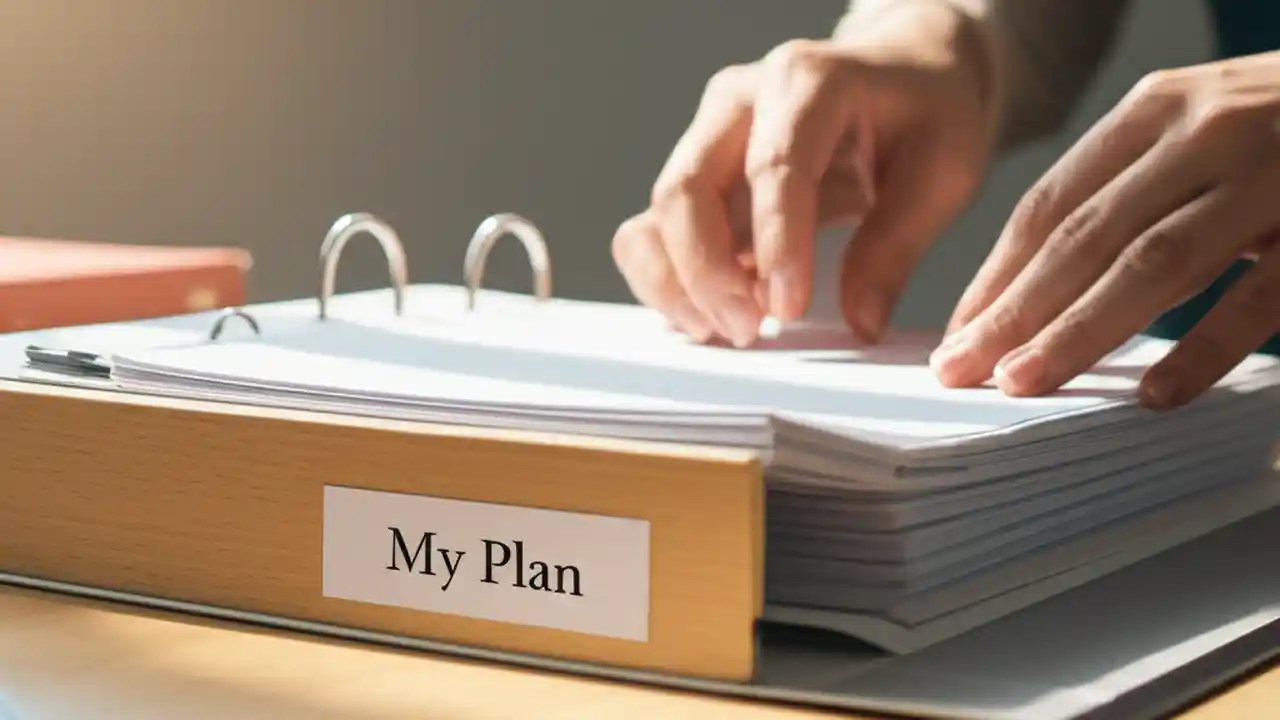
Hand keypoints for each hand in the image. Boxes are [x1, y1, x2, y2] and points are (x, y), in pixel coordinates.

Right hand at [612, 4, 991, 346]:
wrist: (906, 71)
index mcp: (807, 82)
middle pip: (686, 190)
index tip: (788, 309)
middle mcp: (739, 102)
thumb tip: (860, 321)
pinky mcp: (697, 176)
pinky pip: (653, 231)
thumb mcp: (944, 170)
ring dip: (678, 283)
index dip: (776, 245)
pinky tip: (712, 315)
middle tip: (752, 329)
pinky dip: (669, 281)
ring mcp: (708, 138)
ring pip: (656, 215)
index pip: (773, 166)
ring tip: (727, 329)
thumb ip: (897, 244)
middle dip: (708, 273)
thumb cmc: (928, 111)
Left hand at [934, 52, 1279, 408]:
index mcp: (1157, 110)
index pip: (1051, 205)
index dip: (996, 275)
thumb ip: (1127, 192)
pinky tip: (1155, 396)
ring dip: (1081, 330)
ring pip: (1155, 263)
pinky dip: (1204, 347)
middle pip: (1086, 237)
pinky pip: (1259, 295)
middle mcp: (1206, 131)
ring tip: (1025, 384)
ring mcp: (1272, 176)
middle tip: (963, 371)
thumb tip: (1029, 289)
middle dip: (1015, 311)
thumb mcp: (1197, 132)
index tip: (957, 335)